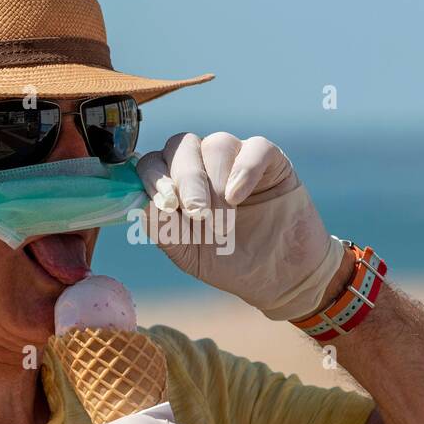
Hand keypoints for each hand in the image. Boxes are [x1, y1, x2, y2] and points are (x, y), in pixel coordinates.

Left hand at [135, 133, 345, 320]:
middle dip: (186, 179)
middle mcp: (204, 164)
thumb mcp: (189, 253)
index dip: (153, 177)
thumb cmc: (230, 263)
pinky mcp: (272, 161)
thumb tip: (143, 204)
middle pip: (182, 146)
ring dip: (216, 183)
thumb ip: (164, 229)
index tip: (166, 204)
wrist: (280, 278)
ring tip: (223, 221)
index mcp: (177, 183)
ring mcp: (237, 159)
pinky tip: (239, 197)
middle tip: (197, 213)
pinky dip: (245, 169)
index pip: (154, 162)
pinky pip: (256, 148)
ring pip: (217, 145)